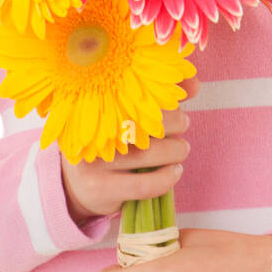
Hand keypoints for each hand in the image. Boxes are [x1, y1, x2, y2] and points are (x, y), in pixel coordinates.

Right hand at [61, 76, 198, 222]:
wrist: (77, 186)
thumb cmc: (112, 144)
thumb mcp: (127, 119)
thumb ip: (159, 98)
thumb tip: (194, 83)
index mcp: (95, 105)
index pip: (134, 91)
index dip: (163, 92)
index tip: (179, 98)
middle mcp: (91, 130)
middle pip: (143, 120)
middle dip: (174, 121)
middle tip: (184, 123)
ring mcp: (93, 160)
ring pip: (148, 153)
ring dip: (175, 150)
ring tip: (181, 148)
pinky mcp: (100, 187)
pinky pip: (144, 184)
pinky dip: (166, 178)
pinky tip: (175, 171)